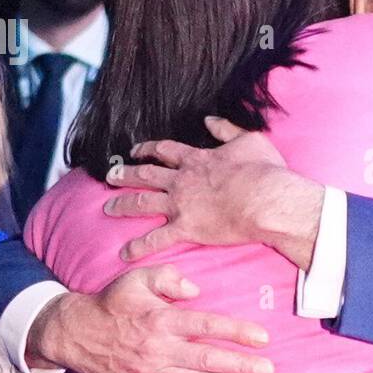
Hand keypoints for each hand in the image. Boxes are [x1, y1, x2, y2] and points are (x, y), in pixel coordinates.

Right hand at [26, 263, 272, 372]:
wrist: (72, 332)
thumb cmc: (111, 302)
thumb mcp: (137, 278)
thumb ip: (168, 277)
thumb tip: (197, 290)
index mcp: (162, 319)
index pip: (207, 325)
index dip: (236, 331)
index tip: (262, 338)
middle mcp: (158, 347)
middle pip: (206, 357)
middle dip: (240, 364)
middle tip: (268, 370)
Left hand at [105, 116, 324, 269]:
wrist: (265, 200)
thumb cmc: (263, 171)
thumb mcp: (249, 140)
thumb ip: (227, 129)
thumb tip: (209, 120)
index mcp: (197, 159)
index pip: (165, 151)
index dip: (148, 149)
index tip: (136, 150)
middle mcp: (182, 180)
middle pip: (146, 175)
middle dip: (126, 175)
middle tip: (110, 176)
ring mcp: (180, 205)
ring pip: (142, 203)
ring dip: (123, 205)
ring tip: (107, 208)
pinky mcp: (186, 228)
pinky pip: (156, 238)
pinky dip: (139, 246)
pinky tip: (125, 252)